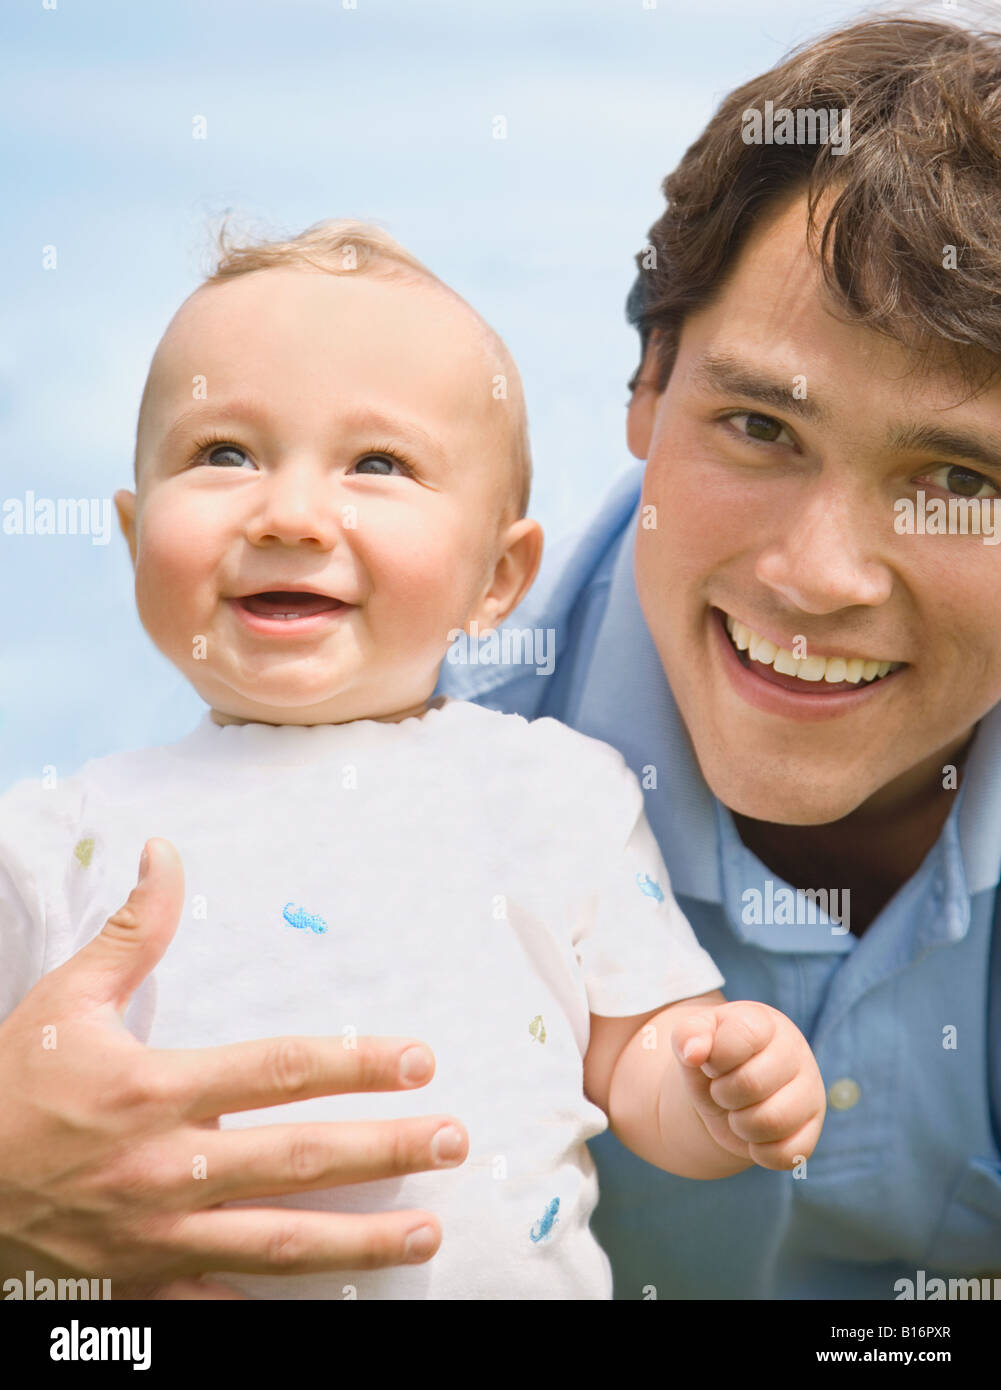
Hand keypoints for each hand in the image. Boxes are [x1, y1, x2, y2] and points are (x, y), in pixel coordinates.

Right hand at [0, 838, 467, 1298]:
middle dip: (387, 1149)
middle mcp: (167, 1169)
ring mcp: (159, 1239)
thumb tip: (166, 853)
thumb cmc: (11, 1091)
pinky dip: (282, 1308)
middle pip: (299, 1159)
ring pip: (279, 1243)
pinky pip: (225, 1305)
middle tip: (455, 1138)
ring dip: (362, 1238)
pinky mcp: (144, 1288)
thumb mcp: (64, 1002)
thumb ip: (130, 932)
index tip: (419, 1060)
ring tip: (429, 1230)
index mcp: (155, 1092)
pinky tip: (341, 1300)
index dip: (356, 1063)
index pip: (280, 1071)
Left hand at [671, 1001, 825, 1169]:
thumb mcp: (695, 1039)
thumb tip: (693, 1053)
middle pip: (752, 1084)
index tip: (712, 1061)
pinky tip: (754, 1134)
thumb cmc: (714, 1058)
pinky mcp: (812, 1131)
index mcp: (766, 1023)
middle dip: (723, 1094)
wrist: (731, 1089)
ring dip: (740, 1124)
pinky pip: (786, 1155)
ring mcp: (810, 1092)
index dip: (715, 1059)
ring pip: (772, 1122)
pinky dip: (759, 1151)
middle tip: (722, 1090)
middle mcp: (796, 1053)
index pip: (739, 1039)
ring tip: (737, 1112)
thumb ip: (688, 1034)